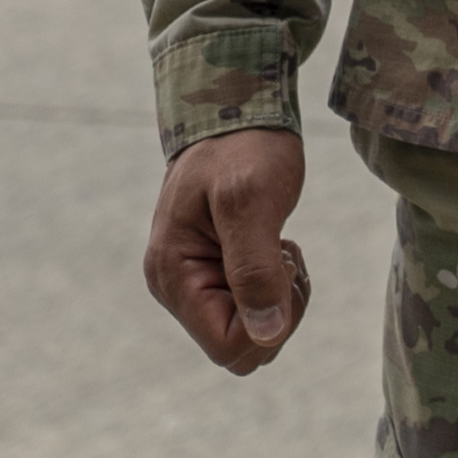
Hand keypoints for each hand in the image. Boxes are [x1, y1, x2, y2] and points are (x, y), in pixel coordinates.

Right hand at [144, 127, 310, 375]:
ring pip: (252, 332)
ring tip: (281, 246)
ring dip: (281, 298)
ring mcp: (196, 281)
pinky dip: (278, 285)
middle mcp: (177, 287)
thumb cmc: (244, 148)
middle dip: (277, 311)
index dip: (268, 322)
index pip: (227, 347)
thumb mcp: (251, 202)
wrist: (239, 108)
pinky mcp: (217, 272)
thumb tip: (265, 335)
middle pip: (240, 349)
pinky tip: (277, 245)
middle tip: (283, 254)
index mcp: (173, 275)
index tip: (280, 265)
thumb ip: (255, 270)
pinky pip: (255, 309)